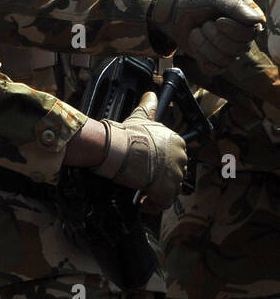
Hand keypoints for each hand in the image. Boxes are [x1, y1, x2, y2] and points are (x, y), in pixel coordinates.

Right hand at [90, 91, 187, 209]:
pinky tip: (142, 202)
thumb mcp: (139, 117)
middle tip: (142, 178)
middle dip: (159, 177)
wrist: (117, 147)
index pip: (173, 156)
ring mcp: (175, 175)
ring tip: (141, 191)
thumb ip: (148, 107)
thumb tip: (150, 94)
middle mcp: (181, 157)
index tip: (147, 164)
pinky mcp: (166, 191)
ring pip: (168, 188)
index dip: (159, 162)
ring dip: (155, 191)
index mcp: (177, 141)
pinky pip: (162, 203)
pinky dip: (152, 204)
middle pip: (173, 173)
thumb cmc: (126, 133)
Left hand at [150, 0, 262, 73]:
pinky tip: (196, 44)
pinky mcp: (214, 62)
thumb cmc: (197, 1)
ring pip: (224, 59)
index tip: (218, 20)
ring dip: (204, 44)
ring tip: (198, 31)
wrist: (173, 11)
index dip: (233, 30)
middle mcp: (241, 39)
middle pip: (237, 49)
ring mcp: (228, 52)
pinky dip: (200, 57)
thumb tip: (256, 21)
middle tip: (204, 24)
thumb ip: (235, 6)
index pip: (250, 34)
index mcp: (246, 23)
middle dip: (214, 36)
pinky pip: (213, 69)